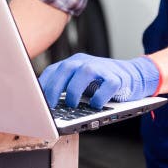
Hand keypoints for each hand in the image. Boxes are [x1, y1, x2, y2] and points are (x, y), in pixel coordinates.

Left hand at [39, 53, 159, 108]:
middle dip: (54, 88)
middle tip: (48, 106)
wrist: (133, 76)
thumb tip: (44, 105)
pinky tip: (95, 105)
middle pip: (66, 68)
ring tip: (72, 104)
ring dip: (74, 90)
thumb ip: (65, 87)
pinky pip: (107, 85)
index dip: (42, 84)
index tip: (33, 100)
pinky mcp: (118, 78)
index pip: (53, 70)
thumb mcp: (81, 82)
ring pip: (85, 72)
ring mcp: (103, 68)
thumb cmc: (101, 82)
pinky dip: (99, 97)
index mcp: (74, 63)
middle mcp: (86, 62)